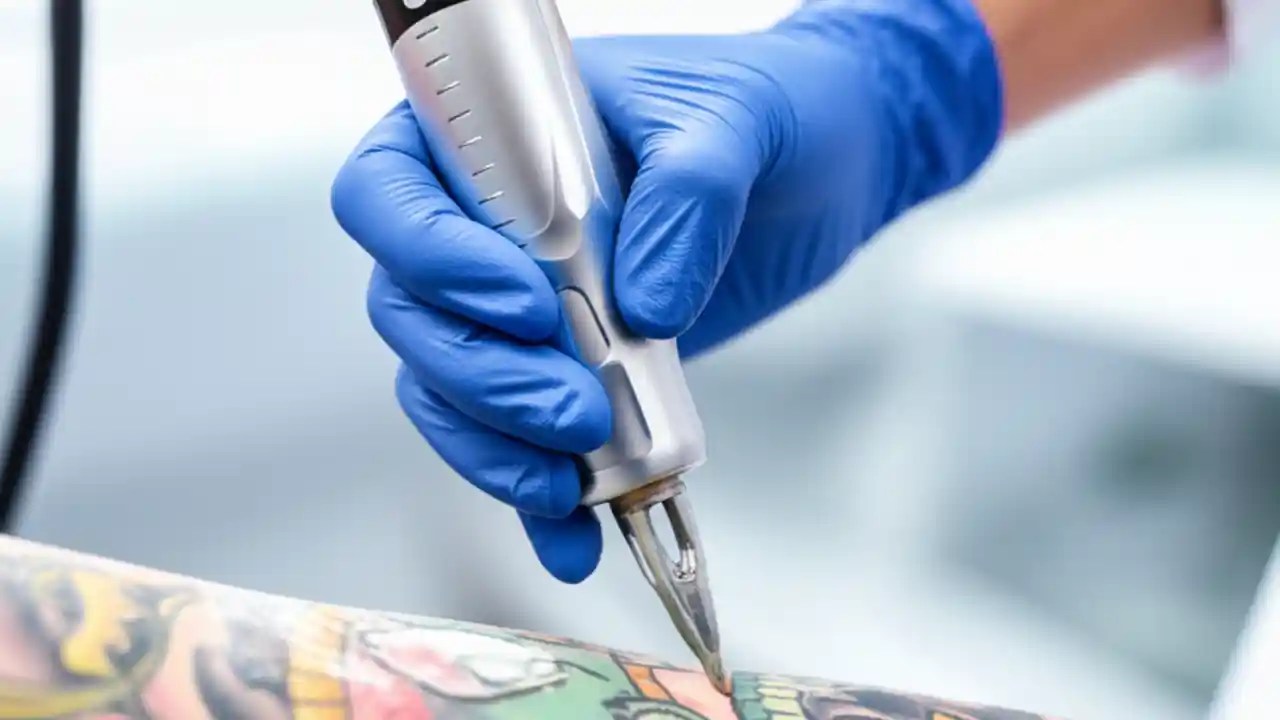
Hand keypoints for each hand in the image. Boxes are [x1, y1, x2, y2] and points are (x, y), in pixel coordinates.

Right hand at [332, 0, 1001, 582]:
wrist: (824, 169)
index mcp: (492, 133)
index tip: (526, 305)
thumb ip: (689, 195)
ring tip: (573, 478)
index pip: (392, 190)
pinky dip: (537, 494)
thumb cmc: (767, 110)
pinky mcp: (565, 363)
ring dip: (497, 444)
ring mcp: (518, 300)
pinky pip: (518, 436)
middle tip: (573, 407)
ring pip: (450, 385)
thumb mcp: (734, 123)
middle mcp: (485, 221)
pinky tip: (573, 530)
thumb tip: (644, 302)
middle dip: (484, 375)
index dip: (430, 256)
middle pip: (413, 311)